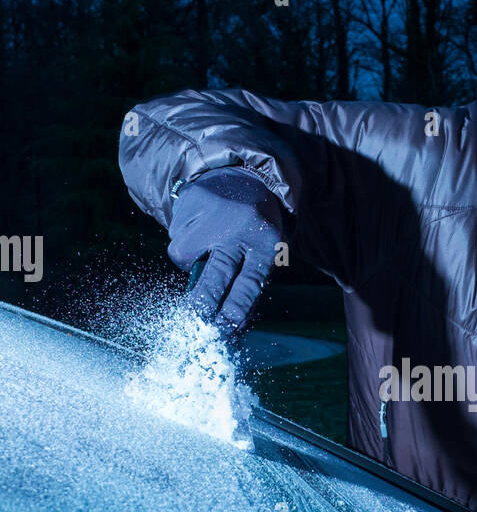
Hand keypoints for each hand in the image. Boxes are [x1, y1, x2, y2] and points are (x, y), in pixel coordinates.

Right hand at [167, 168, 284, 335]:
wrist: (244, 176)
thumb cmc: (254, 227)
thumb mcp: (261, 251)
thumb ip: (245, 284)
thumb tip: (227, 327)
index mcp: (265, 243)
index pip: (248, 286)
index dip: (233, 314)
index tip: (221, 335)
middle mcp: (240, 228)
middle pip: (216, 275)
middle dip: (202, 305)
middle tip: (192, 323)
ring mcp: (213, 213)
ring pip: (184, 255)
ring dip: (188, 259)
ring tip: (205, 246)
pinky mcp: (191, 201)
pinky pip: (176, 235)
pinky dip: (184, 239)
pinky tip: (198, 226)